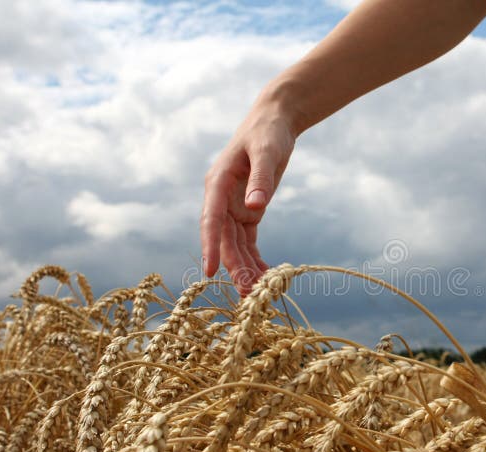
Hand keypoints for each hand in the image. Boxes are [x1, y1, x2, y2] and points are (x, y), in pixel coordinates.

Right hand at [201, 96, 295, 295]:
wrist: (275, 122)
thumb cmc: (268, 132)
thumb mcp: (267, 151)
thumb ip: (261, 178)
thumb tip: (254, 206)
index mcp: (217, 184)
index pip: (211, 220)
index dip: (211, 246)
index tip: (210, 271)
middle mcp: (220, 200)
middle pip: (224, 240)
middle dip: (234, 267)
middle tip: (246, 294)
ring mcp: (233, 208)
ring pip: (235, 245)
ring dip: (244, 268)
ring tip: (256, 295)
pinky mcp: (248, 212)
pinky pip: (248, 242)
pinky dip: (255, 259)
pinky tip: (265, 278)